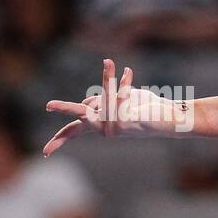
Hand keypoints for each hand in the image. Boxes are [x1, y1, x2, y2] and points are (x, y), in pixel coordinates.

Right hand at [42, 58, 167, 155]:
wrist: (172, 116)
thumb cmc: (145, 107)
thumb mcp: (118, 100)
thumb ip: (100, 101)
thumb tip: (87, 104)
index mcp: (100, 125)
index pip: (74, 133)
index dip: (59, 141)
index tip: (44, 154)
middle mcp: (106, 130)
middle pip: (79, 117)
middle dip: (65, 108)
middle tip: (48, 105)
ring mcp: (117, 128)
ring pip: (103, 98)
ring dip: (108, 79)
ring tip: (110, 63)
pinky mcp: (129, 122)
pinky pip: (119, 96)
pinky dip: (123, 82)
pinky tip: (128, 73)